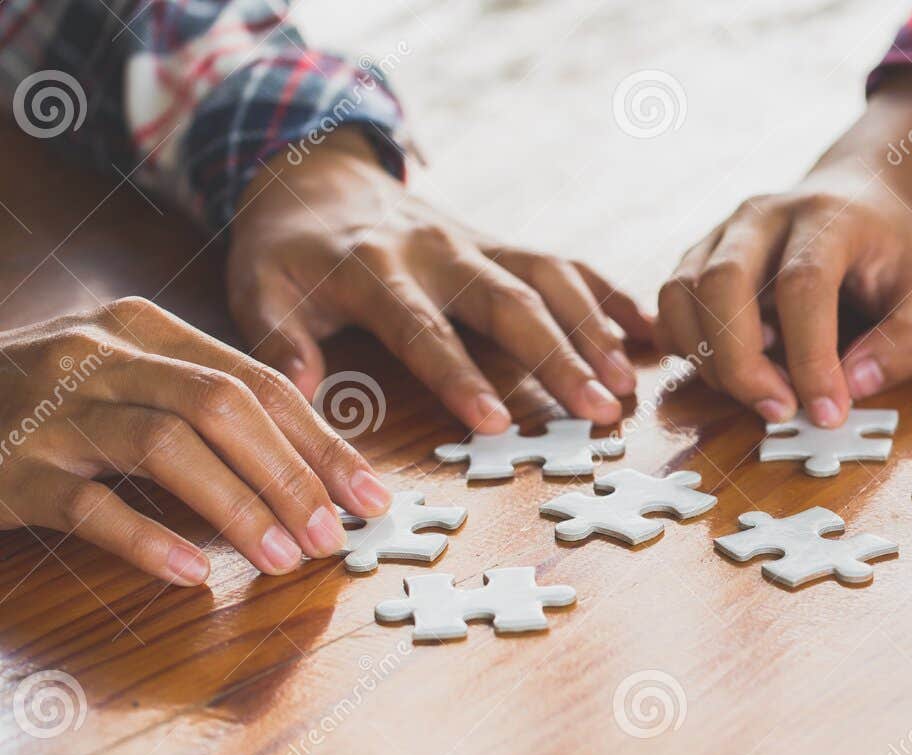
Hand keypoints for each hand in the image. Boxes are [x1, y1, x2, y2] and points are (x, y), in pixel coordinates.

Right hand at [0, 298, 390, 583]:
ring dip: (237, 507)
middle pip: (221, 407)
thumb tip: (316, 476)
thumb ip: (208, 411)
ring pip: (165, 448)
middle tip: (333, 536)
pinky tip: (194, 572)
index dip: (321, 443)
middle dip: (289, 475)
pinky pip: (89, 506)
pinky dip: (148, 539)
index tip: (370, 495)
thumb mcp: (129, 385)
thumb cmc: (50, 409)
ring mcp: (50, 410)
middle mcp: (99, 356)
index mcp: (144, 331)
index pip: (257, 383)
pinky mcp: (10, 469)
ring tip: (283, 558)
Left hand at [227, 129, 652, 430]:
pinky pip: (567, 266)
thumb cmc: (287, 251)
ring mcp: (479, 244)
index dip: (458, 375)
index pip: (423, 327)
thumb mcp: (256, 288)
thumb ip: (277, 338)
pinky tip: (653, 334)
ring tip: (629, 385)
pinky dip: (612, 297)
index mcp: (374, 270)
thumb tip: (299, 389)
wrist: (315, 174)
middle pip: (509, 303)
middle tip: (600, 409)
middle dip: (559, 357)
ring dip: (596, 331)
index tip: (494, 423)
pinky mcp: (504, 244)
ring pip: (550, 280)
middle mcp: (438, 252)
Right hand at [657, 74, 911, 425]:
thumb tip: (852, 385)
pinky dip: (689, 350)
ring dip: (712, 361)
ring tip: (762, 390)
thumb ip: (907, 342)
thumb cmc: (895, 254)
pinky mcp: (698, 258)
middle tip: (780, 412)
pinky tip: (733, 368)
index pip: (803, 286)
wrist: (860, 196)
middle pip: (723, 284)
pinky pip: (669, 308)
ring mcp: (721, 233)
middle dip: (743, 365)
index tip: (829, 412)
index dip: (811, 358)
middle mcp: (763, 217)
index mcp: (827, 219)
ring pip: (682, 296)